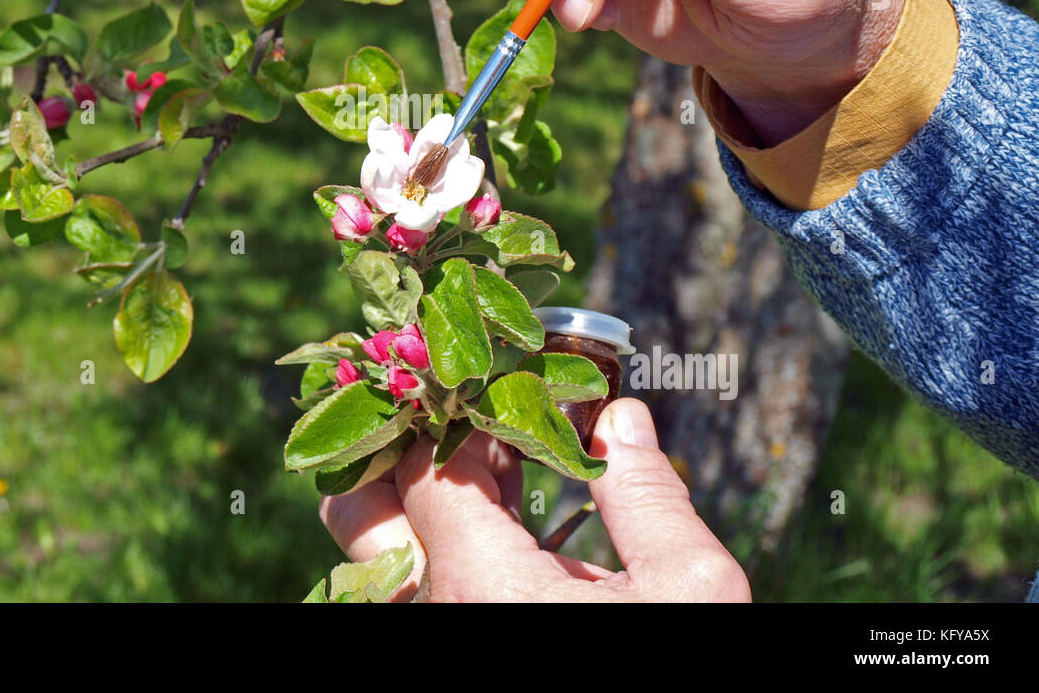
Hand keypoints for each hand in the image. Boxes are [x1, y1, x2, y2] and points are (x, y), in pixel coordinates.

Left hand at [319, 398, 750, 601]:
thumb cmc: (673, 678)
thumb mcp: (688, 593)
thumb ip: (648, 495)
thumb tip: (622, 418)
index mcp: (478, 586)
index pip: (429, 460)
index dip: (468, 409)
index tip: (510, 382)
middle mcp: (427, 614)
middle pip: (355, 505)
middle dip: (402, 444)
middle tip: (466, 415)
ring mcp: (427, 634)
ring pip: (369, 550)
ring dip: (414, 492)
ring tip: (484, 462)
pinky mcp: (442, 643)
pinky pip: (404, 584)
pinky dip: (437, 540)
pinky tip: (500, 521)